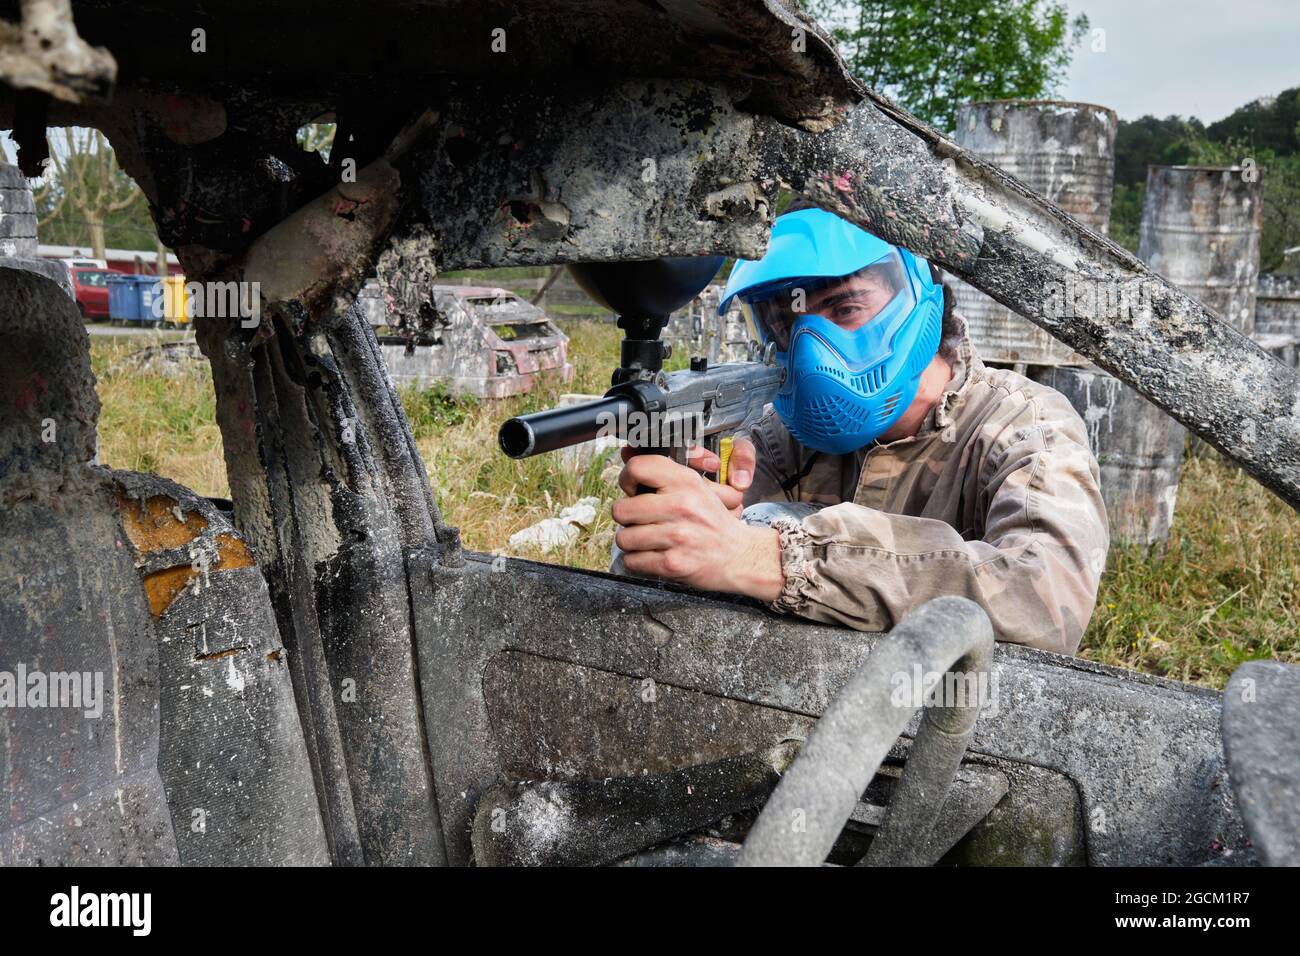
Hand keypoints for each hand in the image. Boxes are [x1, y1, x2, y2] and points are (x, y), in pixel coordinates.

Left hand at [612, 452, 783, 600]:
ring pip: (624, 538)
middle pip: (621, 510)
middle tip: (642, 521)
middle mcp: (681, 506)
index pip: (637, 468)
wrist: (739, 556)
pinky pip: (632, 561)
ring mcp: (677, 536)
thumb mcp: (696, 488)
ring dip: (632, 542)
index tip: (632, 489)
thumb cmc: (713, 521)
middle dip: (627, 518)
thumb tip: (626, 453)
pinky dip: (638, 562)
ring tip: (649, 540)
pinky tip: (653, 555)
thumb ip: (665, 473)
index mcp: (686, 482)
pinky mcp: (673, 563)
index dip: (627, 479)